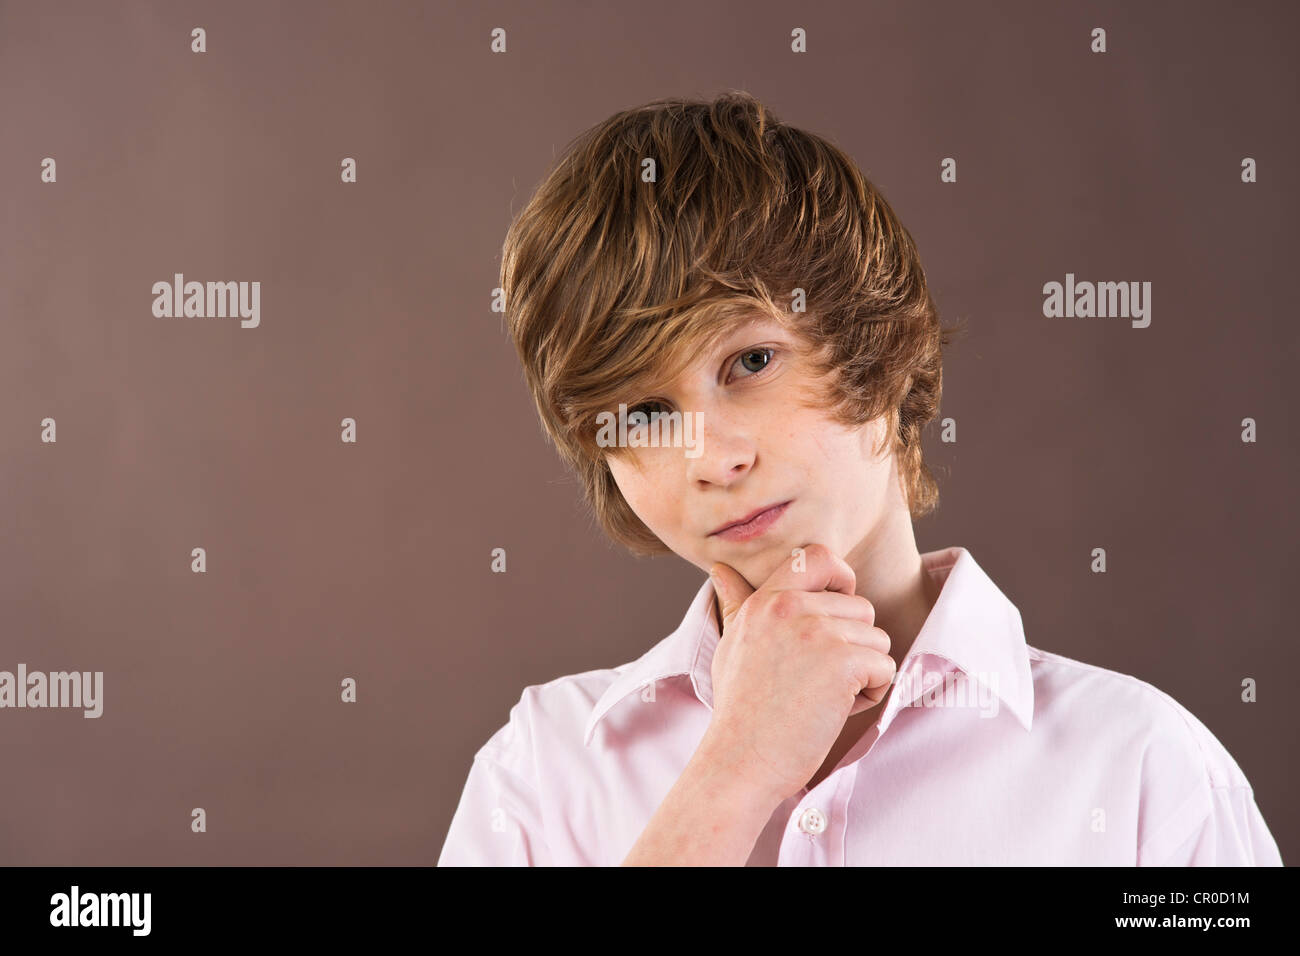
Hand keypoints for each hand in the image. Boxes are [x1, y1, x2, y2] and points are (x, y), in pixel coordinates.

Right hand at [701, 543, 894, 803]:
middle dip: (854, 644)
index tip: (839, 609)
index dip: (842, 579)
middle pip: (861, 606)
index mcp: (765, 600)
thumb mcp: (730, 644)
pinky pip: (884, 667)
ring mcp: (817, 632)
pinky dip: (870, 693)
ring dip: (864, 671)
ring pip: (877, 638)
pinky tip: (835, 710)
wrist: (740, 759)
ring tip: (825, 697)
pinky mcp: (842, 662)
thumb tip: (720, 569)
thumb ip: (735, 603)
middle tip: (821, 679)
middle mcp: (790, 607)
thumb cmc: (738, 709)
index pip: (818, 557)